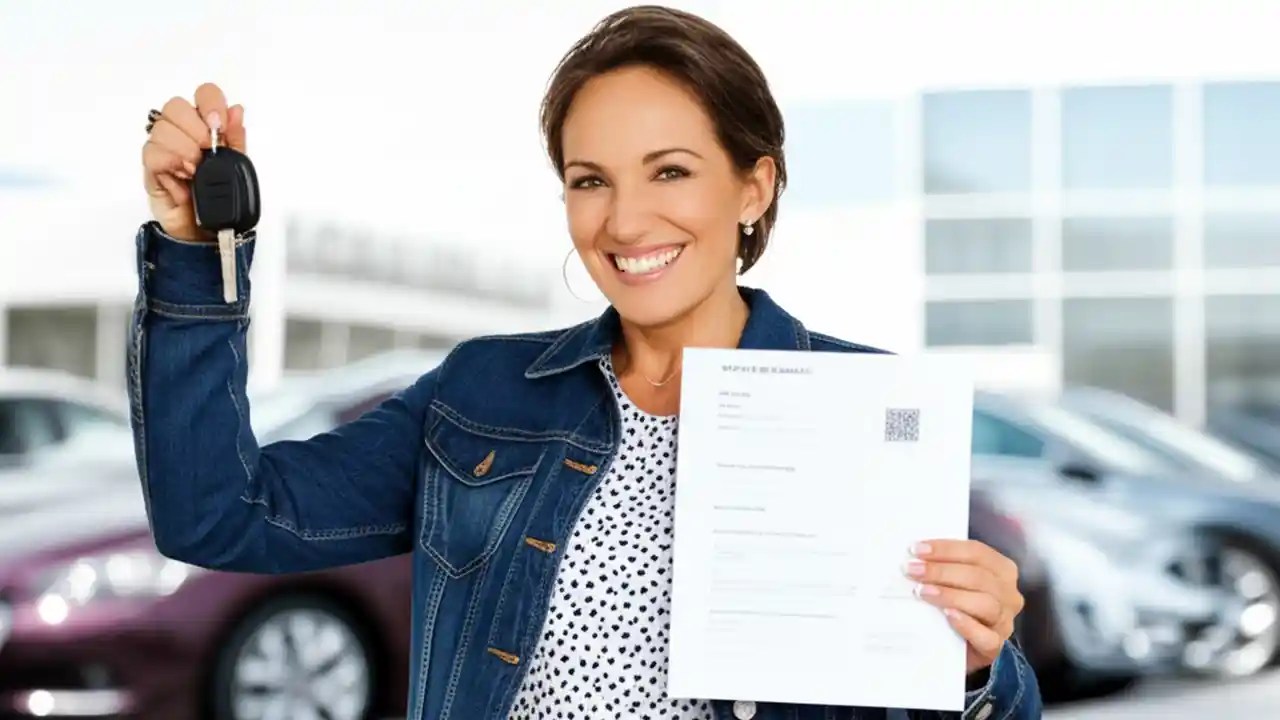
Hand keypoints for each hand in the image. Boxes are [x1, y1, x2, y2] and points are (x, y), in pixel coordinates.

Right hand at [142, 83, 246, 241]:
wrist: (205, 231)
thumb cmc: (218, 195)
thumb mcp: (236, 165)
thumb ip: (236, 138)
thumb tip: (236, 111)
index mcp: (204, 125)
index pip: (203, 94)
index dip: (211, 103)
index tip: (220, 124)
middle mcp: (181, 132)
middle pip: (176, 107)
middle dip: (196, 128)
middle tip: (208, 150)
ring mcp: (163, 148)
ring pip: (163, 128)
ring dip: (185, 148)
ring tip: (197, 169)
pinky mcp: (152, 168)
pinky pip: (152, 153)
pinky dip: (171, 162)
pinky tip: (184, 174)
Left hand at [904, 539, 1023, 675]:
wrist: (961, 647)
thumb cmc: (957, 605)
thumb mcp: (955, 580)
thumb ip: (943, 566)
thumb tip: (915, 556)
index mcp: (1002, 570)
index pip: (976, 552)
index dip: (946, 549)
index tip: (916, 549)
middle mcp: (1008, 594)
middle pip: (978, 577)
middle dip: (941, 571)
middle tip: (912, 570)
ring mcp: (1004, 622)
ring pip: (985, 604)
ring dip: (950, 595)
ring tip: (922, 592)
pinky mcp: (996, 647)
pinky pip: (986, 637)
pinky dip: (966, 624)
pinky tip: (947, 616)